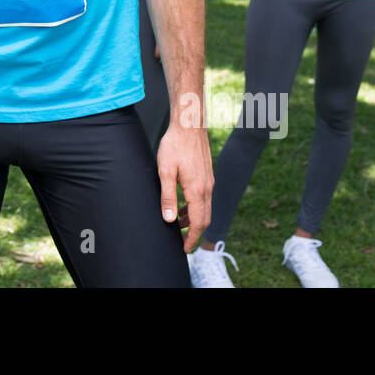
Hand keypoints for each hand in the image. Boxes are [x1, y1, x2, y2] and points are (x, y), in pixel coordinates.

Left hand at [155, 122, 212, 252]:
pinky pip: (204, 198)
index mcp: (197, 190)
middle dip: (193, 233)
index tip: (184, 249)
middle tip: (182, 242)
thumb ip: (168, 196)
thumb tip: (169, 220)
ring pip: (205, 208)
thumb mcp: (165, 171)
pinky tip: (182, 205)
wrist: (189, 125)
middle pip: (204, 219)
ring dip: (193, 219)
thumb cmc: (174, 145)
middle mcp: (207, 188)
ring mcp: (209, 182)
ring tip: (177, 224)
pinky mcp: (207, 175)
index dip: (191, 239)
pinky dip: (195, 207)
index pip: (197, 223)